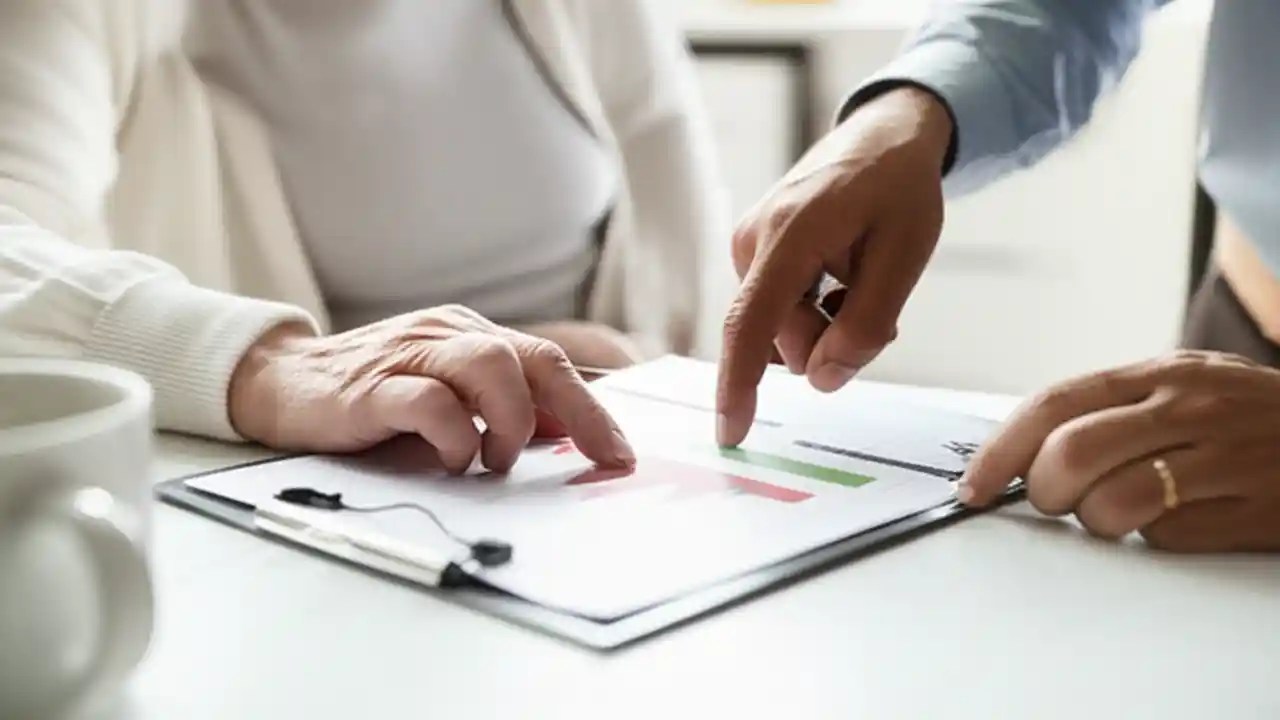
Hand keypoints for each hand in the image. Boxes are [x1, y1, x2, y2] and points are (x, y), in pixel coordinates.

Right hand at [228, 305, 634, 473]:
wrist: (281, 381)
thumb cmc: (372, 395)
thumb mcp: (447, 395)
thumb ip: (498, 406)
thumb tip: (564, 436)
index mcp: (471, 335)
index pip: (549, 363)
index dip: (592, 409)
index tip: (619, 454)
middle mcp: (448, 335)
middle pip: (535, 359)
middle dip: (581, 413)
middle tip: (600, 459)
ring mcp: (411, 355)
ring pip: (490, 365)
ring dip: (511, 420)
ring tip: (497, 459)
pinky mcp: (372, 386)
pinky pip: (429, 400)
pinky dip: (454, 434)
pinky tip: (450, 458)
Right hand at [716, 86, 952, 444]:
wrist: (884, 134)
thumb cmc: (899, 189)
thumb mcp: (904, 258)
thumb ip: (866, 325)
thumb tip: (823, 380)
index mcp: (788, 236)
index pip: (750, 325)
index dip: (738, 386)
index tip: (731, 435)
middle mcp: (752, 242)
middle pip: (781, 337)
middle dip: (829, 340)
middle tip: (878, 303)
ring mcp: (747, 245)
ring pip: (782, 327)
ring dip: (825, 324)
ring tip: (861, 279)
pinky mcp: (752, 250)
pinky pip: (779, 307)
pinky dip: (814, 309)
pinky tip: (841, 276)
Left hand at [958, 351, 1279, 551]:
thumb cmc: (1251, 415)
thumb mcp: (1186, 384)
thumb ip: (1111, 405)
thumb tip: (1023, 446)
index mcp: (1160, 373)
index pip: (1054, 405)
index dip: (1002, 450)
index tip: (974, 486)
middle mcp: (1189, 407)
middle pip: (1070, 455)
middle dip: (1043, 490)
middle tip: (1056, 500)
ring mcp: (1225, 458)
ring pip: (1112, 504)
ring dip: (1097, 522)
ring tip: (1120, 511)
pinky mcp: (1254, 510)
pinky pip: (1167, 539)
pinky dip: (1155, 540)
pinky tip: (1180, 519)